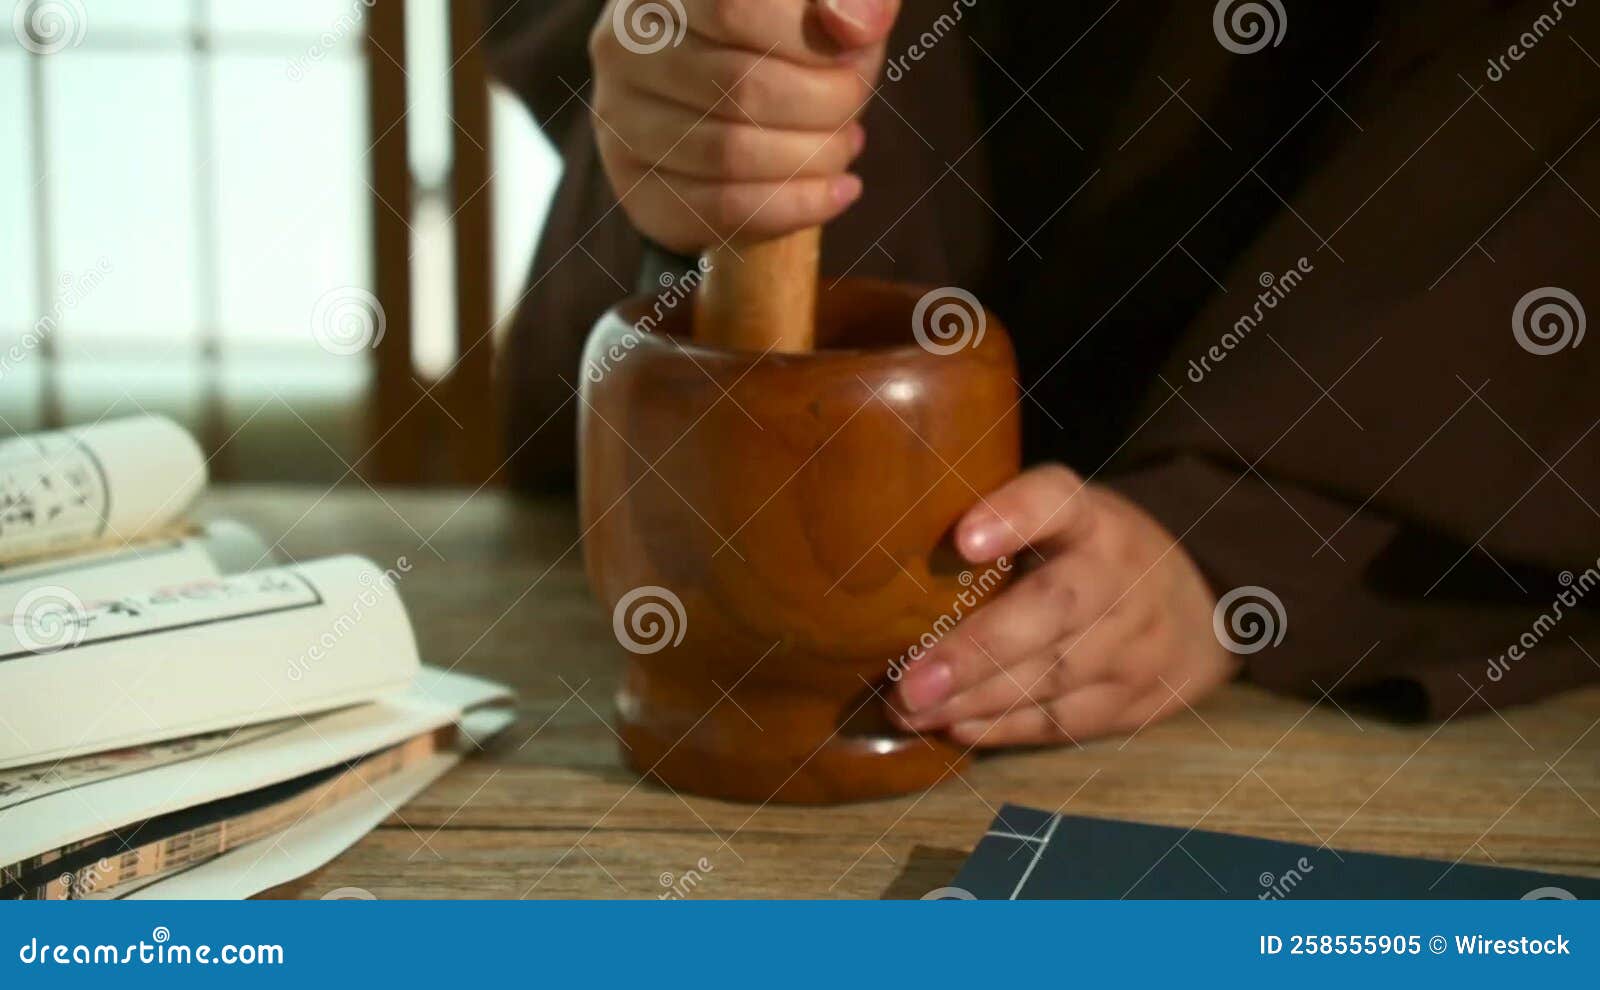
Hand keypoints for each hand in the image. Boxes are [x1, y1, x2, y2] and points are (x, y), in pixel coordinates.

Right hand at [588, 0, 898, 252]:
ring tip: (845, 143)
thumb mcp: (822, 2)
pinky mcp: (636, 186)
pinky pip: (723, 210)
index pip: (734, 9)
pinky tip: (838, 190)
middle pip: (741, 86)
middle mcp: (623, 44)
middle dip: (825, 104)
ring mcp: (618, 118)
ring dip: (815, 158)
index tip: (855, 52)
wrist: (737, 97)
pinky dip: (798, 206)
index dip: (810, 41)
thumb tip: (852, 28)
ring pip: (731, 154)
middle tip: (855, 105)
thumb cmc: (787, 33)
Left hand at [888, 465, 1239, 745]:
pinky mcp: (1135, 699)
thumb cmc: (1090, 556)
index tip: (965, 539)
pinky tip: (954, 726)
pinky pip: (1065, 719)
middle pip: (1050, 609)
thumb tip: (884, 551)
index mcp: (1092, 518)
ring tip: (910, 708)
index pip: (1057, 499)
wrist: (1201, 608)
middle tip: (908, 680)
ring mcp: (1135, 642)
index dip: (1014, 515)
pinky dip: (1005, 728)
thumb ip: (1002, 526)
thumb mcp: (1064, 520)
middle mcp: (1119, 575)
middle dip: (974, 650)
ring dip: (974, 699)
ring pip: (1052, 676)